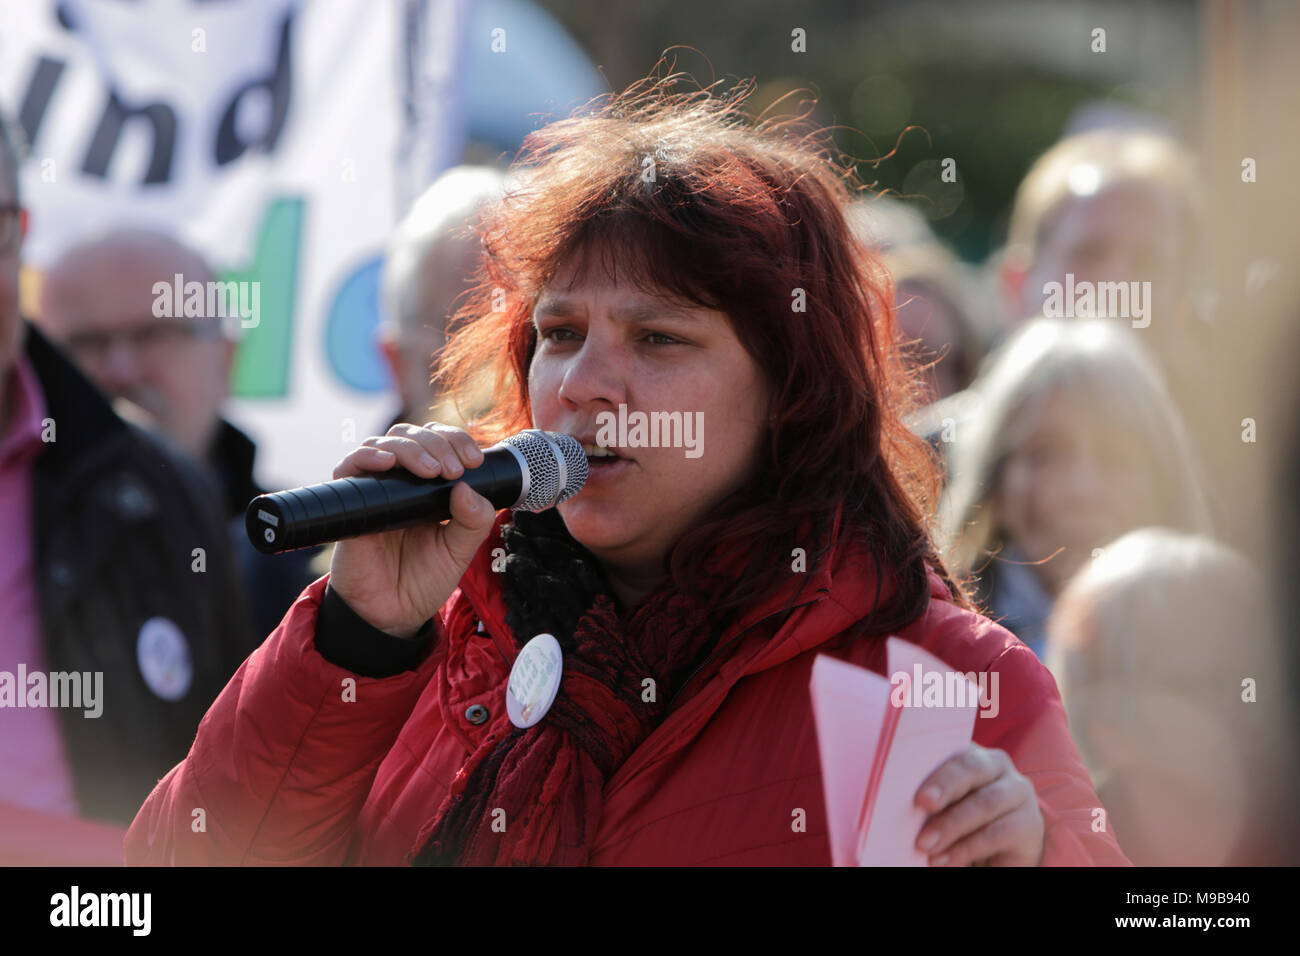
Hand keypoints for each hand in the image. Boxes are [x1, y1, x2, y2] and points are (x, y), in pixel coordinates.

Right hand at [328, 423, 496, 638]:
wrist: (392, 615)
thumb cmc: (424, 580)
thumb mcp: (460, 551)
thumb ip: (474, 521)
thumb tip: (467, 487)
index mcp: (429, 486)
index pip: (439, 442)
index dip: (456, 440)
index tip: (474, 460)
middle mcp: (400, 481)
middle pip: (412, 435)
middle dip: (437, 442)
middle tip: (453, 468)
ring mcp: (374, 489)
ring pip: (384, 443)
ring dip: (411, 448)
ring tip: (431, 470)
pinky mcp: (350, 503)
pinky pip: (348, 466)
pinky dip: (367, 456)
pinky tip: (388, 463)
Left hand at [914, 742, 1044, 865]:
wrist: (994, 853)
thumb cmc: (954, 820)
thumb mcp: (939, 805)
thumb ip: (928, 796)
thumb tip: (896, 800)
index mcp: (968, 751)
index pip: (951, 749)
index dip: (935, 769)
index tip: (918, 794)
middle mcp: (997, 764)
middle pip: (972, 768)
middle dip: (946, 786)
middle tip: (922, 806)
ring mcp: (1017, 791)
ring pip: (986, 802)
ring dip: (953, 825)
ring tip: (926, 846)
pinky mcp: (1029, 823)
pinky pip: (999, 832)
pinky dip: (968, 848)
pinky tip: (946, 859)